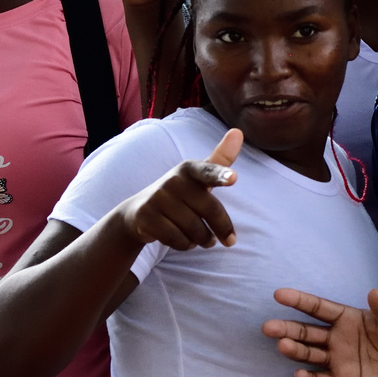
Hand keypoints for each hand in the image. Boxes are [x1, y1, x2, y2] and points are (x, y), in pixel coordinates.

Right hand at [115, 129, 242, 248]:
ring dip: (203, 239)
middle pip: (209, 209)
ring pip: (194, 228)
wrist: (139, 212)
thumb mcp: (198, 177)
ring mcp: (157, 198)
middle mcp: (173, 180)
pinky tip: (186, 242)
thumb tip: (238, 131)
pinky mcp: (146, 216)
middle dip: (222, 228)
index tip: (234, 178)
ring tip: (204, 240)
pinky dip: (185, 245)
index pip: (208, 171)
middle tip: (229, 241)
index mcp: (189, 169)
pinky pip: (177, 239)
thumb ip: (220, 160)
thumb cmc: (180, 194)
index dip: (221, 175)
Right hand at [262, 288, 377, 376]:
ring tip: (282, 346)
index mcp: (346, 318)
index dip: (300, 301)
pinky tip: (299, 376)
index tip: (279, 295)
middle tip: (268, 327)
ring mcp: (336, 360)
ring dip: (295, 351)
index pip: (319, 308)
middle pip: (307, 331)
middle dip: (288, 328)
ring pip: (309, 354)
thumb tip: (374, 292)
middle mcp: (336, 338)